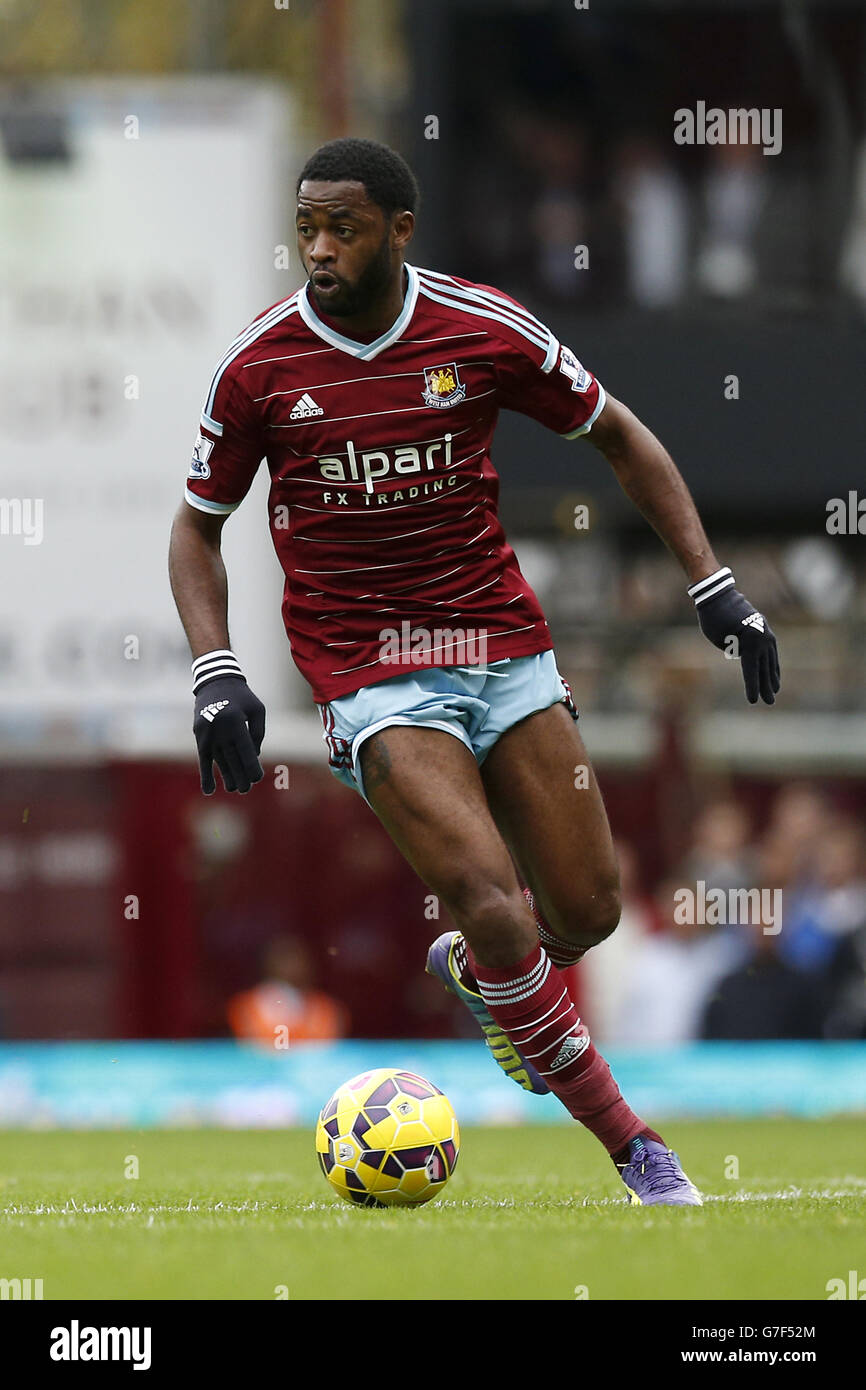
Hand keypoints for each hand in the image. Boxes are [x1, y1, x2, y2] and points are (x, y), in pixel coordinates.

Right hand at [193, 676, 265, 793]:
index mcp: (235, 721)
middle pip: (232, 759)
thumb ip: (257, 733)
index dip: (251, 766)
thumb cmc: (241, 696)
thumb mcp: (257, 709)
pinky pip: (203, 759)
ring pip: (219, 761)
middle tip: (246, 789)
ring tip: (235, 789)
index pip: (245, 750)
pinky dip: (206, 775)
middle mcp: (220, 729)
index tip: (257, 778)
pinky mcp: (199, 736)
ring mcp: (207, 733)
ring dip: (227, 776)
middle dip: (240, 776)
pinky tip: (209, 790)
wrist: (214, 681)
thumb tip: (254, 756)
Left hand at [692, 575, 780, 705]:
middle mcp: (762, 638)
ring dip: (772, 677)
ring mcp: (766, 633)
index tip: (752, 701)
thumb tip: (749, 660)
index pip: (751, 670)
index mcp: (750, 642)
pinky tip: (774, 674)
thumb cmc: (714, 619)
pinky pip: (771, 652)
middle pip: (763, 668)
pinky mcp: (765, 630)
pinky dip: (772, 664)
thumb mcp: (720, 641)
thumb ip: (737, 653)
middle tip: (768, 702)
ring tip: (774, 691)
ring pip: (770, 661)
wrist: (719, 595)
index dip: (751, 687)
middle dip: (765, 687)